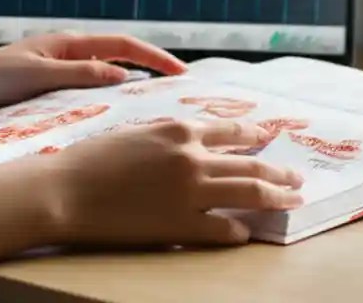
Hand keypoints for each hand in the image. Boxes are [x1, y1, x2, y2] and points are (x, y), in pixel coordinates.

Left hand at [0, 33, 188, 110]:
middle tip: (180, 91)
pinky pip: (88, 93)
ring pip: (106, 77)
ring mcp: (58, 72)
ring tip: (156, 107)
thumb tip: (124, 75)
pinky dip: (108, 101)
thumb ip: (80, 74)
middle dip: (151, 70)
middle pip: (120, 58)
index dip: (155, 57)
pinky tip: (115, 120)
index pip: (124, 44)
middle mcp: (66, 54)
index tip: (181, 73)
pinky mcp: (48, 91)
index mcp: (67, 44)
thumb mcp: (37, 76)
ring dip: (132, 87)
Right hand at [39, 119, 305, 246]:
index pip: (233, 131)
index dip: (257, 134)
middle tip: (296, 177)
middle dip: (279, 171)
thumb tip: (197, 142)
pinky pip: (224, 230)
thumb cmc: (92, 159)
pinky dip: (239, 231)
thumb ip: (171, 136)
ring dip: (277, 197)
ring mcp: (190, 192)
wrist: (65, 190)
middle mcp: (193, 157)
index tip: (269, 138)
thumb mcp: (137, 132)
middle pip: (252, 164)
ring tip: (292, 200)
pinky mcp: (180, 225)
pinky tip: (246, 233)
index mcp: (180, 129)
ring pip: (250, 193)